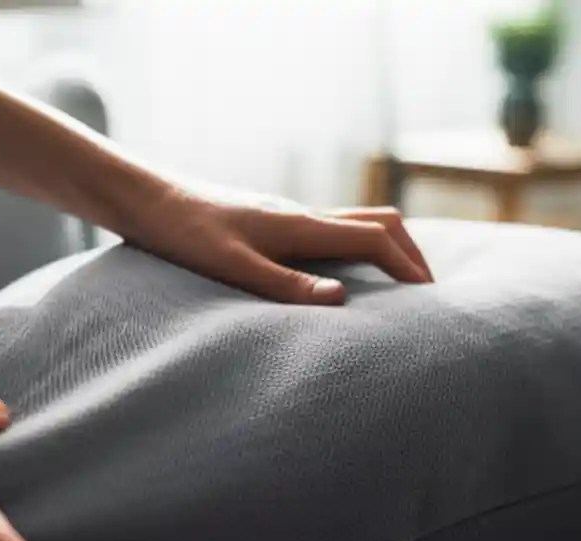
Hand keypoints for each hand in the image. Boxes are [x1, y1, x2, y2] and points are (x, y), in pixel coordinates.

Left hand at [126, 186, 434, 305]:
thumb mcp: (231, 265)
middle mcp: (303, 216)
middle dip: (411, 254)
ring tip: (401, 287)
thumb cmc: (183, 233)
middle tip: (429, 293)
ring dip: (388, 249)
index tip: (433, 299)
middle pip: (380, 221)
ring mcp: (290, 217)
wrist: (147, 200)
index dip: (409, 266)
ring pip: (359, 222)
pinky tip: (349, 278)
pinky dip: (359, 250)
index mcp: (301, 225)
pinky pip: (334, 231)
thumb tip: (342, 300)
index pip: (377, 237)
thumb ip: (284, 284)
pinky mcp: (275, 224)